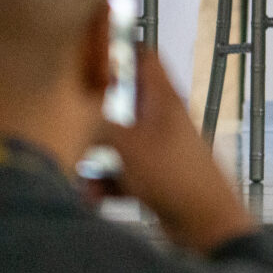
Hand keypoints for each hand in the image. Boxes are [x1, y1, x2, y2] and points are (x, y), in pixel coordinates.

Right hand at [91, 47, 260, 257]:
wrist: (204, 222)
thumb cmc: (177, 177)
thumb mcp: (128, 145)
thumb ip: (97, 126)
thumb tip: (73, 116)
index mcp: (162, 99)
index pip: (144, 58)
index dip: (119, 50)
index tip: (87, 52)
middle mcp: (160, 119)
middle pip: (120, 104)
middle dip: (92, 117)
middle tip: (68, 123)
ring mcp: (157, 148)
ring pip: (115, 143)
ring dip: (94, 160)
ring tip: (78, 177)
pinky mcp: (153, 175)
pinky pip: (120, 172)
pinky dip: (106, 183)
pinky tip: (94, 197)